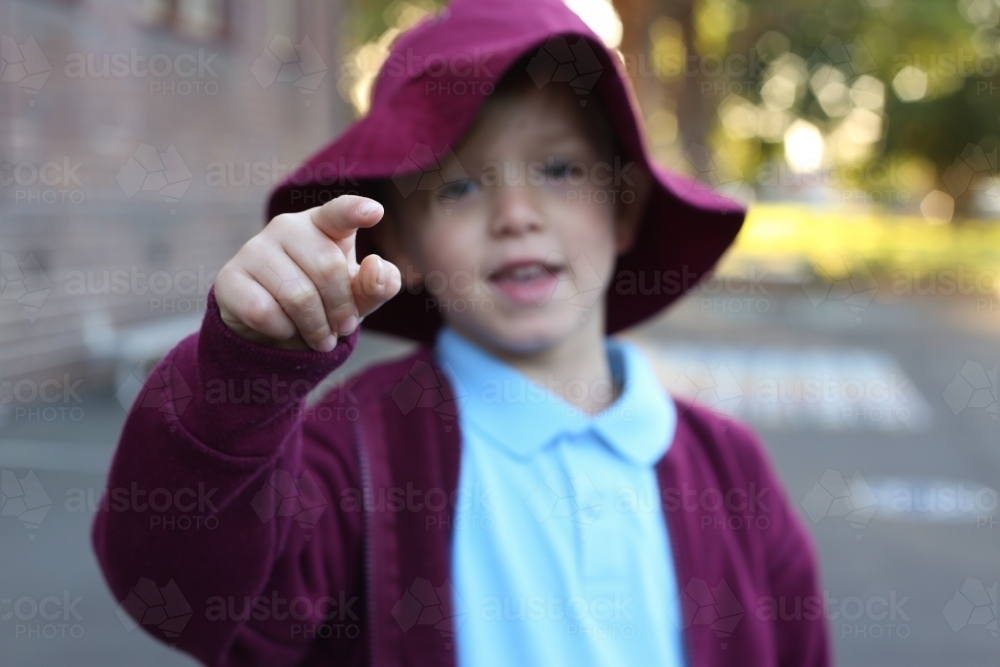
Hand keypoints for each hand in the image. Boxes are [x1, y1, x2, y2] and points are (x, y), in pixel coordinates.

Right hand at [214, 195, 401, 351]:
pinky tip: (284, 328)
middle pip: (328, 270)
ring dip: (315, 327)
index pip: (339, 213)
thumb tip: (376, 267)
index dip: (355, 211)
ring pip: (297, 296)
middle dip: (341, 309)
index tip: (375, 212)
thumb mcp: (359, 297)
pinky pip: (264, 312)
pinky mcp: (230, 277)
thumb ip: (379, 285)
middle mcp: (287, 227)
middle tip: (342, 328)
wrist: (273, 328)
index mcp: (324, 224)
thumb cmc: (325, 303)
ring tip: (321, 338)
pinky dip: (283, 331)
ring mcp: (254, 248)